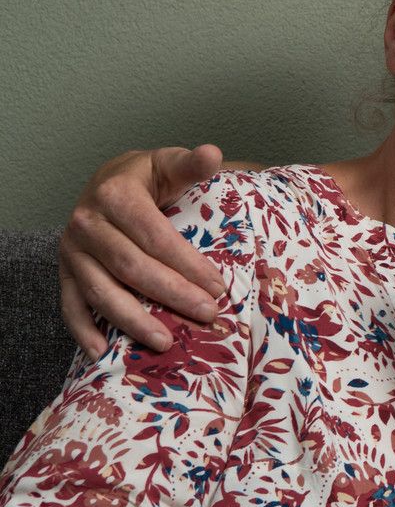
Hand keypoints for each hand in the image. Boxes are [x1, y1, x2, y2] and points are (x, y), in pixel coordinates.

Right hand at [61, 145, 225, 356]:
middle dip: (171, 295)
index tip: (218, 287)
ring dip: (132, 320)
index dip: (188, 264)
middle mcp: (87, 223)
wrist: (106, 183)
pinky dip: (84, 331)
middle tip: (207, 315)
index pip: (156, 238)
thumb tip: (212, 154)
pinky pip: (70, 305)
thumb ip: (191, 164)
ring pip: (101, 291)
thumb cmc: (146, 179)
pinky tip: (103, 352)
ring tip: (165, 342)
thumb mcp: (168, 164)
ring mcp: (72, 251)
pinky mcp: (64, 272)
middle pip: (132, 267)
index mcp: (115, 196)